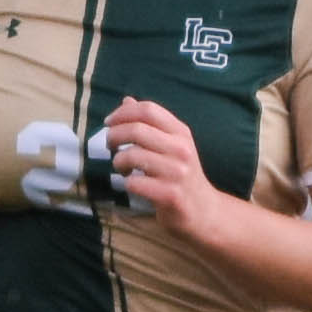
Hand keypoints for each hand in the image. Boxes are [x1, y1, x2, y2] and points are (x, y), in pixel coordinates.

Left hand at [96, 96, 230, 238]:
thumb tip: (127, 101)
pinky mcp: (169, 194)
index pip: (149, 110)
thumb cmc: (180, 176)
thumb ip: (150, 124)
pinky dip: (127, 184)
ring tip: (123, 169)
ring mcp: (177, 172)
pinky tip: (134, 185)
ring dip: (118, 162)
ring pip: (132, 156)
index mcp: (181, 133)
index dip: (123, 113)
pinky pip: (134, 183)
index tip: (109, 122)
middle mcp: (181, 149)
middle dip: (113, 136)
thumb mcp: (171, 145)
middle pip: (137, 130)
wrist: (202, 211)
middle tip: (109, 146)